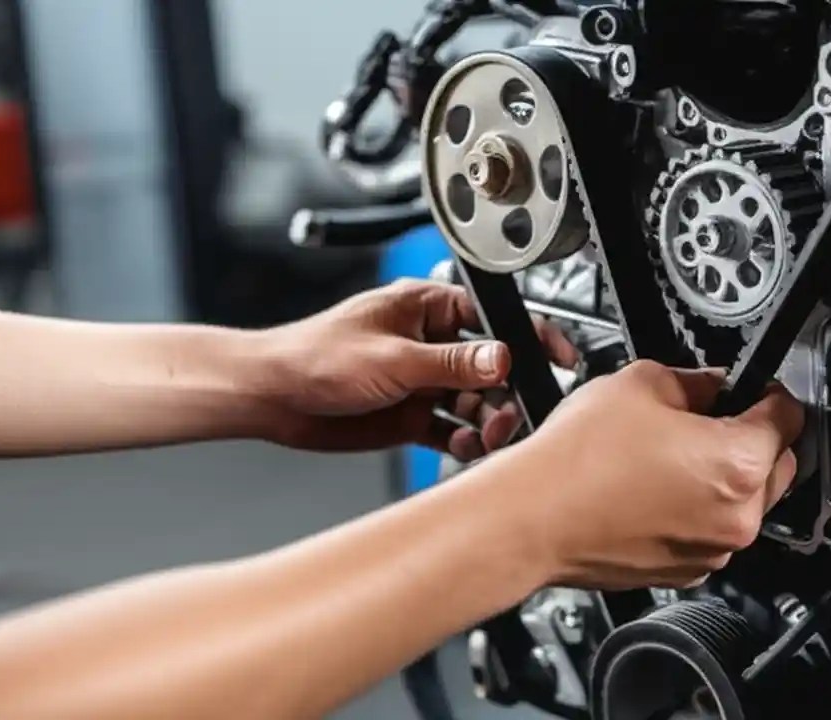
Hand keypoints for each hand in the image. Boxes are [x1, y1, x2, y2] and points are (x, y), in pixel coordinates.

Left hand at [251, 280, 577, 458]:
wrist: (272, 398)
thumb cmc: (315, 356)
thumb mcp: (394, 358)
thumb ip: (454, 362)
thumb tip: (504, 358)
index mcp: (428, 308)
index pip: (494, 320)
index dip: (530, 339)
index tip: (558, 358)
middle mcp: (430, 343)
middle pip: (492, 369)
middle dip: (505, 395)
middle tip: (506, 417)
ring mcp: (422, 380)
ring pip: (476, 402)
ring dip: (487, 422)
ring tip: (485, 439)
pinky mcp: (412, 414)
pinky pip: (452, 428)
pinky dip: (463, 441)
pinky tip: (462, 448)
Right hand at [495, 361, 804, 590]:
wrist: (531, 519)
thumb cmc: (575, 461)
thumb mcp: (641, 384)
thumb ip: (695, 380)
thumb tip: (713, 384)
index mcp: (739, 463)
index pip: (788, 416)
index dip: (768, 392)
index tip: (754, 386)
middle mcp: (738, 517)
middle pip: (778, 464)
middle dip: (754, 437)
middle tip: (711, 417)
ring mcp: (713, 550)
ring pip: (746, 502)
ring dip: (725, 477)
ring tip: (671, 454)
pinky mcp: (686, 571)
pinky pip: (711, 531)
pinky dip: (698, 510)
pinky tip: (656, 487)